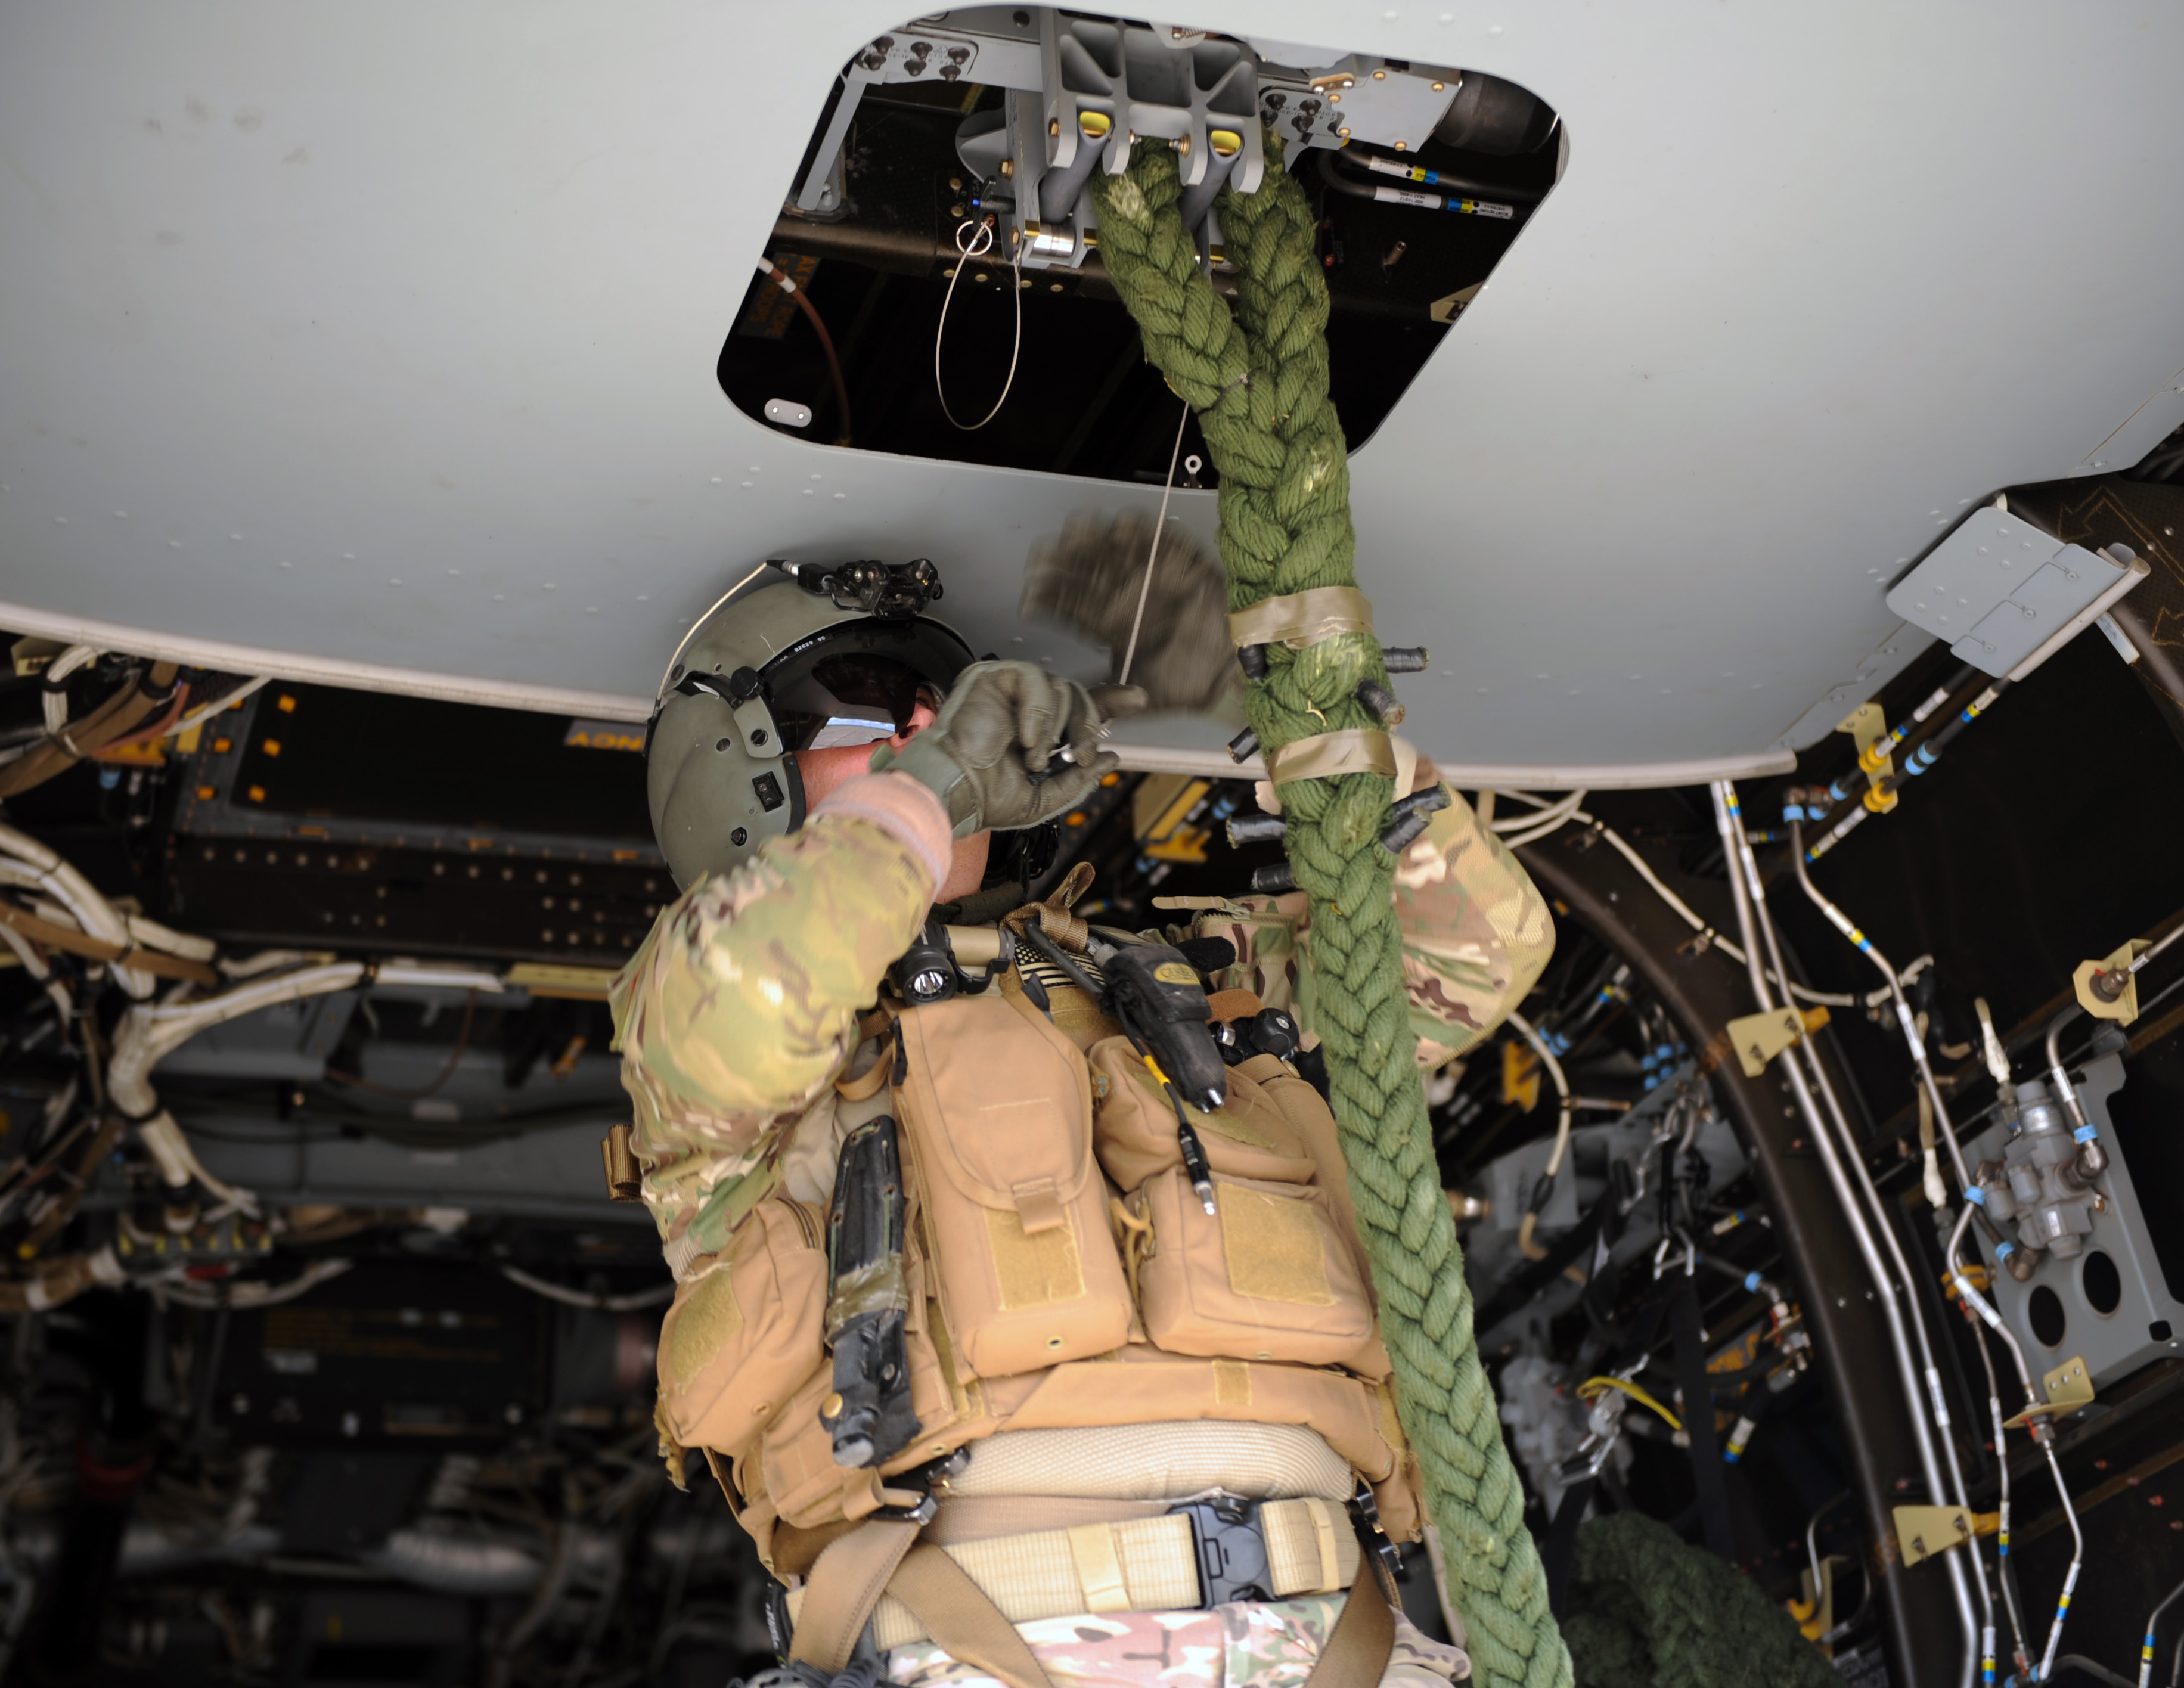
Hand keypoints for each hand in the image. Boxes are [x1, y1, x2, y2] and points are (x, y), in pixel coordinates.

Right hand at [873, 661, 1119, 834]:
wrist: (954, 792)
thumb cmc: (985, 798)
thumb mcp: (1044, 799)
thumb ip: (1078, 779)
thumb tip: (1110, 758)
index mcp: (1037, 732)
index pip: (1078, 707)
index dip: (1109, 701)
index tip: (1138, 699)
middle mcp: (1025, 708)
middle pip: (1079, 696)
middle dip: (1088, 727)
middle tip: (1079, 756)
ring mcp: (1009, 690)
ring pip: (1063, 688)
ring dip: (1057, 728)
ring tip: (1033, 758)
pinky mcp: (993, 676)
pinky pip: (1035, 679)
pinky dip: (1037, 712)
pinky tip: (1025, 738)